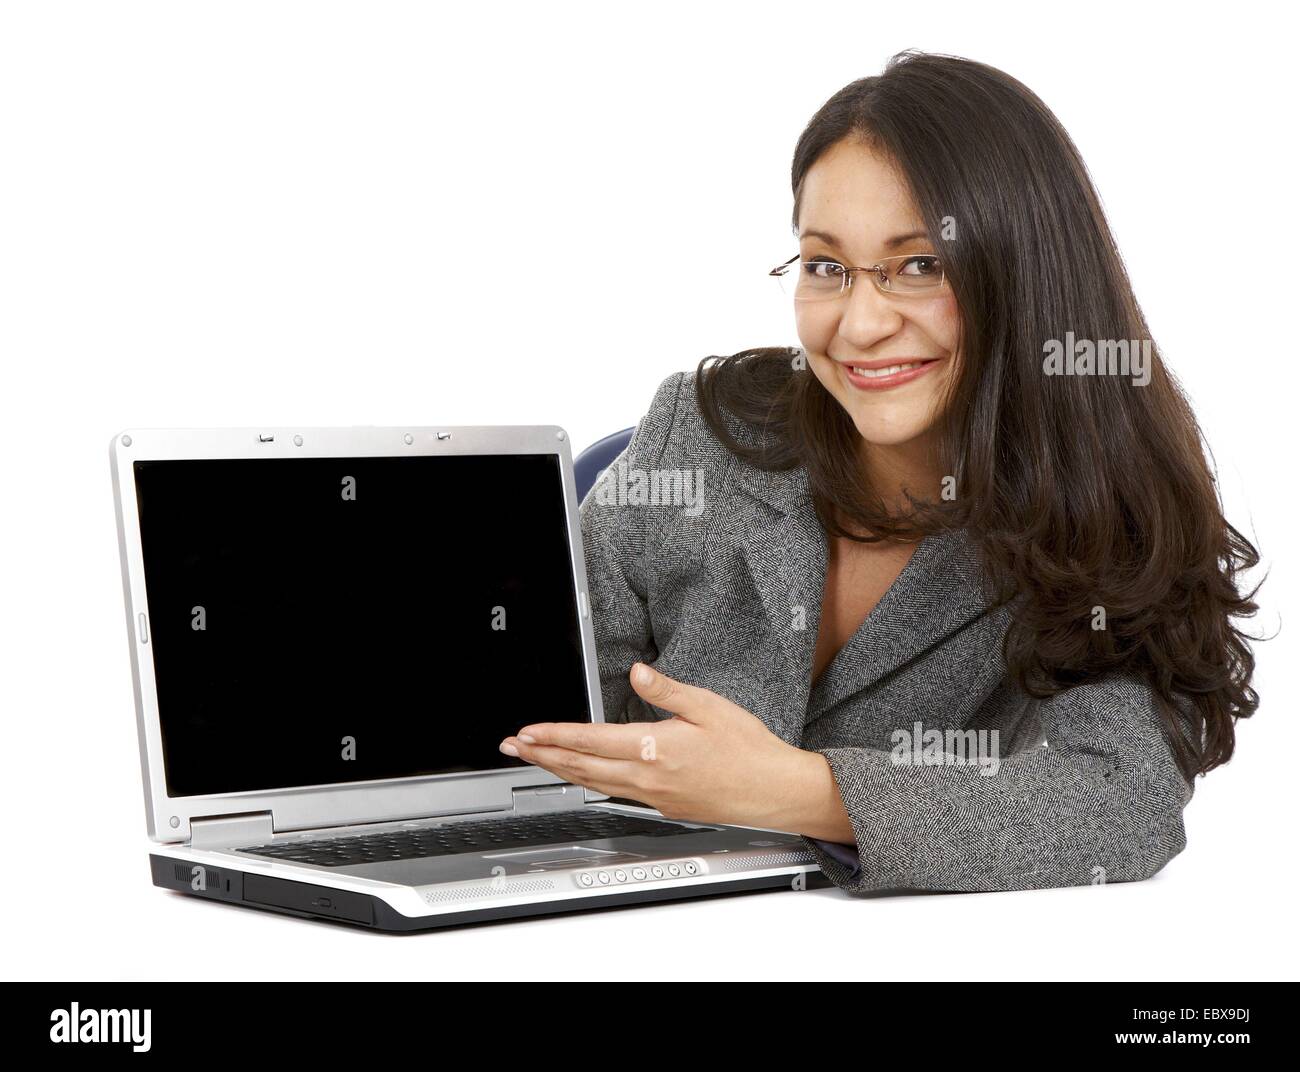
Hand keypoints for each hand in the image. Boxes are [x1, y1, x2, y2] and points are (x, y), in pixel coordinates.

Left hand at [499, 661, 822, 829]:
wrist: (772, 790)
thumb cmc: (747, 748)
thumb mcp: (708, 706)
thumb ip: (666, 689)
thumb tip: (637, 672)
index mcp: (655, 747)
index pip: (590, 740)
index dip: (554, 735)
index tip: (528, 731)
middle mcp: (647, 776)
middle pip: (580, 767)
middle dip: (541, 756)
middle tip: (511, 748)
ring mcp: (652, 795)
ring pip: (592, 784)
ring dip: (558, 771)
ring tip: (534, 760)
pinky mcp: (661, 806)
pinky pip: (614, 793)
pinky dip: (587, 783)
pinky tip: (580, 777)